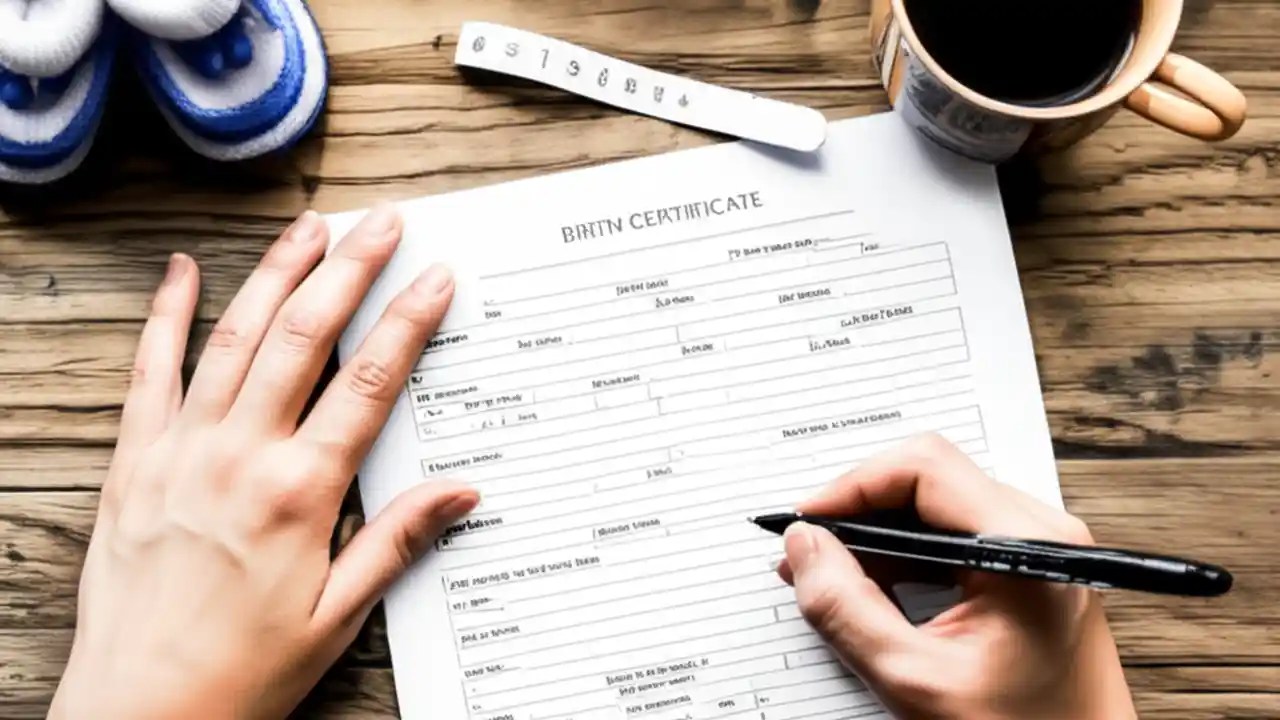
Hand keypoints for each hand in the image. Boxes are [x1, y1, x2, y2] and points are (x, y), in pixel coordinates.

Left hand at [50, 205, 478, 718]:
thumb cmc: (243, 670)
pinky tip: (184, 273)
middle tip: (381, 224)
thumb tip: (462, 491)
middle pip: (304, 338)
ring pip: (235, 338)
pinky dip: (167, 317)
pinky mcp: (135, 461)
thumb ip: (399, 541)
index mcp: (299, 493)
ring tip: (309, 227)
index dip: (407, 321)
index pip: (368, 382)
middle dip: (349, 270)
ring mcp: (181, 451)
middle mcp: (239, 456)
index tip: (435, 279)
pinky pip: (150, 372)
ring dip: (276, 275)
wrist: (140, 710)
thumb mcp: (339, 614)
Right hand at [778, 435, 1135, 719]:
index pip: (924, 469)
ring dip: (877, 536)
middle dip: (859, 512)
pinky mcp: (1026, 573)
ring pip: (935, 509)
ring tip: (832, 576)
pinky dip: (903, 557)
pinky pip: (952, 540)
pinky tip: (870, 589)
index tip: (809, 522)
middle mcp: (1042, 536)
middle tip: (809, 552)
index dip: (852, 487)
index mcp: (1027, 548)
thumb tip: (805, 548)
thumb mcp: (916, 680)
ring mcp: (1036, 552)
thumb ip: (848, 609)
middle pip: (928, 482)